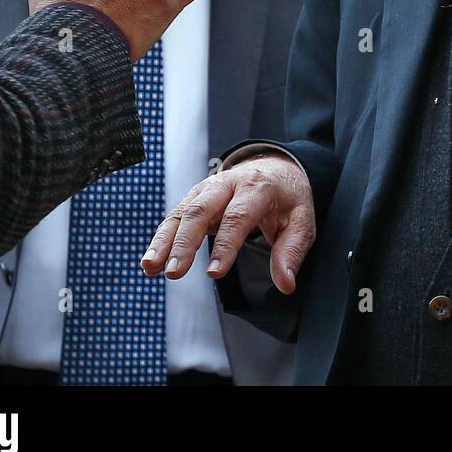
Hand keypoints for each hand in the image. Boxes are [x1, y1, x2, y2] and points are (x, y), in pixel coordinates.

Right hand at [141, 154, 314, 294]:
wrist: (276, 168)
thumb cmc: (288, 199)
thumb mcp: (301, 221)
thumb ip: (291, 251)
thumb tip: (286, 284)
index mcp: (258, 187)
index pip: (238, 217)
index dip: (225, 245)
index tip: (214, 274)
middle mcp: (228, 183)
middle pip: (201, 211)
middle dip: (185, 243)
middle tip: (174, 273)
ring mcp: (208, 187)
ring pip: (182, 212)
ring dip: (164, 241)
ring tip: (151, 268)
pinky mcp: (195, 196)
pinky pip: (175, 216)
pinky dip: (161, 239)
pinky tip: (151, 262)